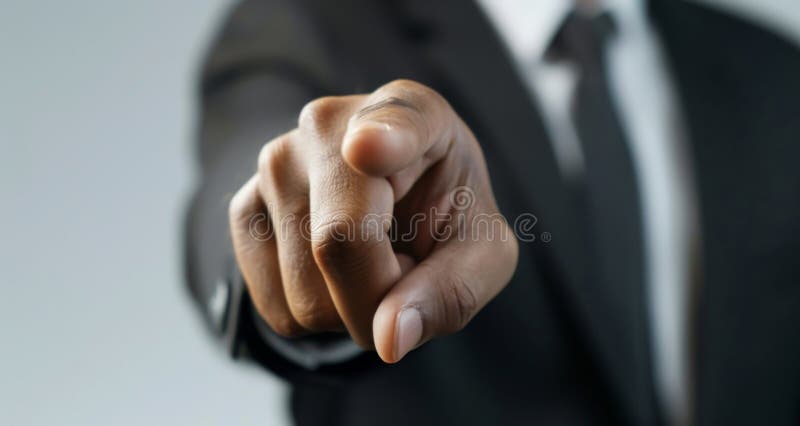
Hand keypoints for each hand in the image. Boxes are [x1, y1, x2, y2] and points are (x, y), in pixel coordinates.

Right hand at [228, 79, 517, 362]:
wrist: (395, 204)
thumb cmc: (444, 216)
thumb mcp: (482, 253)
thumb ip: (454, 290)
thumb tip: (388, 338)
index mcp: (411, 112)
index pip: (396, 121)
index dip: (384, 137)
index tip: (368, 149)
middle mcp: (329, 125)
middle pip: (340, 242)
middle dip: (380, 300)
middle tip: (406, 273)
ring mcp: (276, 164)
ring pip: (305, 295)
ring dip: (350, 311)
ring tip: (371, 260)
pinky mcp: (243, 207)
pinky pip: (276, 309)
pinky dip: (316, 317)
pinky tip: (333, 272)